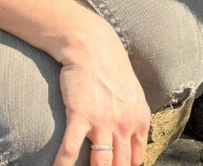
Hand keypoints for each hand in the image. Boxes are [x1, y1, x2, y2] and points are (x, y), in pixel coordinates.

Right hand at [51, 29, 149, 165]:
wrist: (93, 47)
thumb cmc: (112, 70)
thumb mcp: (134, 96)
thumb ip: (135, 120)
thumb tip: (135, 142)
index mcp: (139, 121)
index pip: (136, 160)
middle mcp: (124, 125)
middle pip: (119, 165)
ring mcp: (103, 122)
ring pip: (101, 163)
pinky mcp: (80, 116)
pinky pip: (70, 148)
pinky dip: (63, 164)